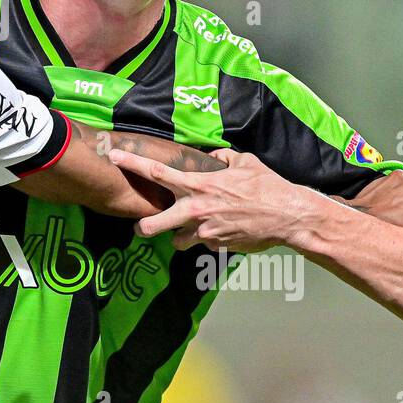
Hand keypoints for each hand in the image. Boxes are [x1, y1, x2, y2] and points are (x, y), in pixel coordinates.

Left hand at [108, 147, 317, 251]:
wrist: (288, 217)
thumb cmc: (267, 187)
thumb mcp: (244, 162)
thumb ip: (223, 158)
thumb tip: (215, 156)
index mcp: (199, 185)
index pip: (157, 173)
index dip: (132, 164)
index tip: (114, 157)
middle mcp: (196, 209)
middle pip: (155, 223)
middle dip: (143, 228)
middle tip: (139, 228)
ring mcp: (205, 231)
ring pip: (178, 241)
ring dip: (180, 237)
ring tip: (189, 231)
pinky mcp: (217, 246)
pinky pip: (204, 244)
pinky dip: (208, 239)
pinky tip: (222, 231)